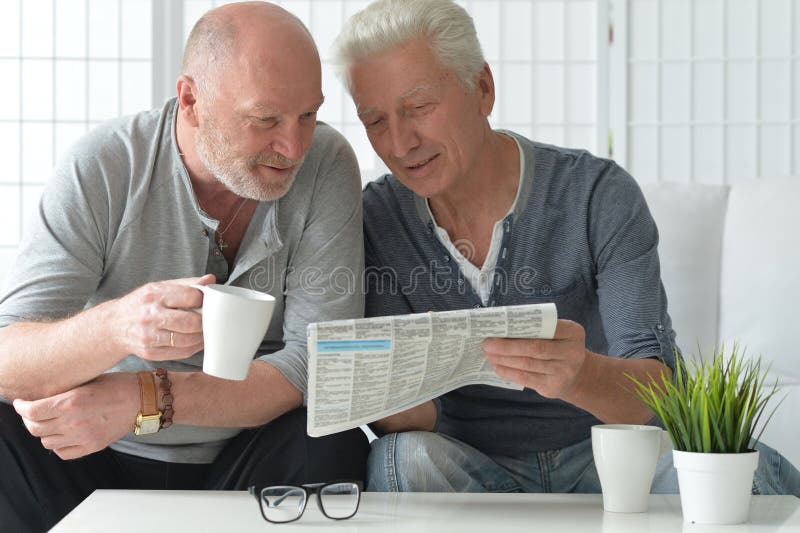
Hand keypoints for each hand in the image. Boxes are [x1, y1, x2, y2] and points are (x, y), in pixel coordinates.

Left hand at [13, 372, 139, 459]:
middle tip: (33, 413)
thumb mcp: (87, 381)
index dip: (21, 407)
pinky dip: (58, 446)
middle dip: (29, 420)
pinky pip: (63, 453)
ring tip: (50, 423)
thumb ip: (64, 392)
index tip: (21, 403)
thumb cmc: (119, 385)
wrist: (144, 399)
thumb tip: (42, 397)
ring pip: (46, 442)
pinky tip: (63, 435)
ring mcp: (83, 436)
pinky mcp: (92, 446)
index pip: (31, 411)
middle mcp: (73, 422)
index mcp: (71, 402)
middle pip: (35, 428)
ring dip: (44, 433)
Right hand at [112, 274, 213, 360]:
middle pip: (191, 322)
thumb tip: (210, 280)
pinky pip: (181, 352)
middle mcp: (150, 315)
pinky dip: (193, 347)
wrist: (113, 325)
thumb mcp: (159, 287)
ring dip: (202, 337)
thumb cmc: (141, 304)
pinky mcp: (150, 352)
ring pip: (187, 340)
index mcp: (154, 294)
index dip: (203, 300)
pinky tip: (196, 341)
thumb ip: (186, 284)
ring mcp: (149, 336)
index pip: (190, 297)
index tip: (206, 302)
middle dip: (205, 321)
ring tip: (205, 331)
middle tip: (210, 320)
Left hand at [483, 319, 587, 399]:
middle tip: (487, 343)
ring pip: (528, 364)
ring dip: (504, 359)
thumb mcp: (558, 334)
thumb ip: (538, 329)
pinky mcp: (553, 387)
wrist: (578, 375)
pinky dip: (509, 372)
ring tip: (488, 354)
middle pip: (534, 348)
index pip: (545, 327)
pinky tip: (497, 367)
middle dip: (507, 346)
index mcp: (572, 332)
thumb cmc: (559, 348)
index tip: (499, 327)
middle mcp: (572, 352)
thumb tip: (502, 327)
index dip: (520, 328)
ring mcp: (564, 372)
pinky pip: (526, 378)